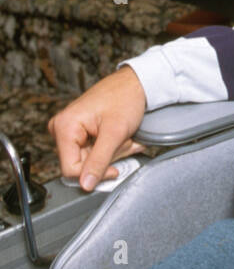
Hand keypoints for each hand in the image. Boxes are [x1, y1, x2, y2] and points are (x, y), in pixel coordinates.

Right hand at [48, 67, 147, 190]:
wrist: (136, 83)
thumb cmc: (125, 98)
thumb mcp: (115, 133)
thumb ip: (99, 161)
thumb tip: (85, 185)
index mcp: (64, 127)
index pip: (70, 169)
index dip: (94, 174)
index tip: (115, 169)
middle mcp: (62, 129)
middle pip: (81, 165)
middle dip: (107, 159)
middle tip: (123, 142)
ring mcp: (70, 131)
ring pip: (90, 161)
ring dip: (112, 153)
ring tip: (124, 137)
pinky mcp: (80, 133)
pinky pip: (94, 152)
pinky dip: (112, 148)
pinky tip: (120, 137)